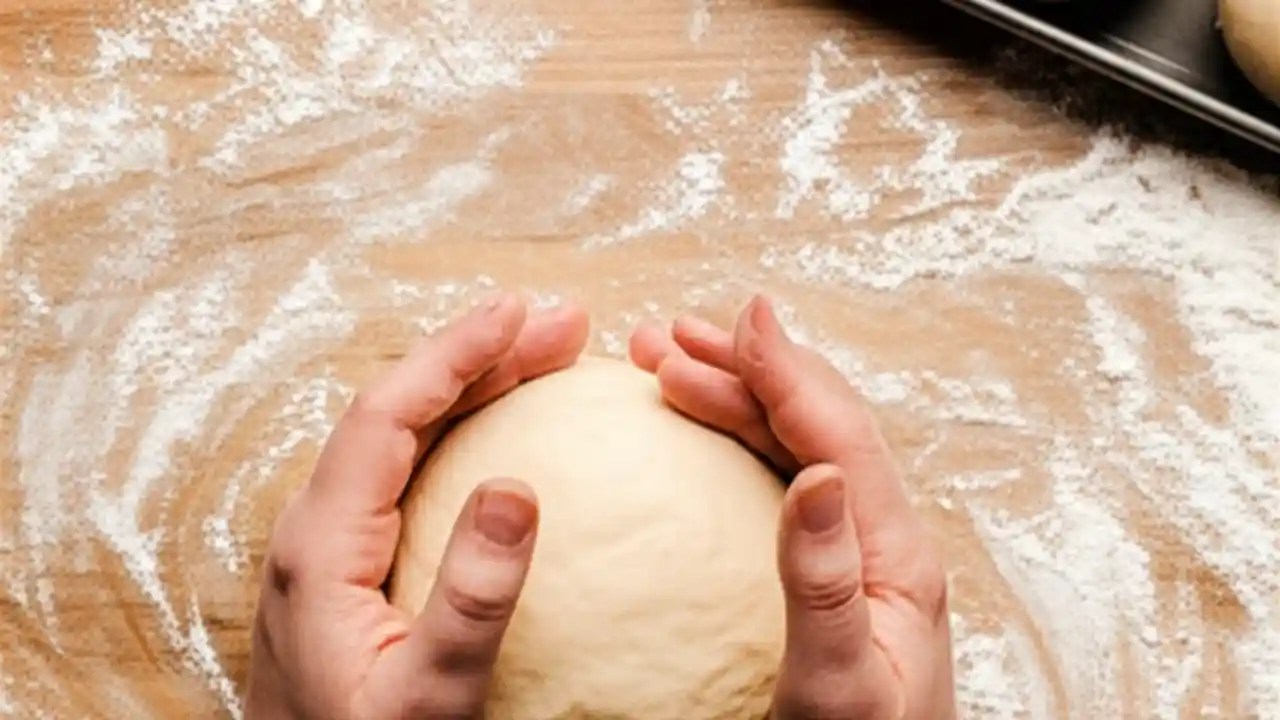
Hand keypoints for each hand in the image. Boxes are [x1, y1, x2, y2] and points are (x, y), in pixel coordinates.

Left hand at [245, 293, 588, 719]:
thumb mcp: (429, 697)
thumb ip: (470, 598)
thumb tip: (518, 488)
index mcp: (319, 545)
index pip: (387, 416)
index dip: (454, 353)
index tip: (519, 312)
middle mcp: (313, 529)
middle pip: (397, 410)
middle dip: (478, 355)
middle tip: (562, 327)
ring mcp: (327, 545)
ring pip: (402, 435)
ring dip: (473, 387)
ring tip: (546, 357)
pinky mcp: (347, 565)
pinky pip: (407, 472)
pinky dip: (461, 433)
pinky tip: (505, 433)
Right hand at [629, 296, 955, 719]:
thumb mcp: (839, 689)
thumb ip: (827, 586)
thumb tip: (818, 476)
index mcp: (894, 553)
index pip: (839, 435)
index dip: (786, 368)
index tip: (738, 317)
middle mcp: (878, 537)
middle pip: (811, 423)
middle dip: (740, 369)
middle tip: (661, 341)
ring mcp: (851, 551)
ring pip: (789, 445)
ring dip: (729, 395)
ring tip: (664, 367)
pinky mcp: (822, 571)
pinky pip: (769, 484)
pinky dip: (727, 442)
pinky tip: (689, 435)